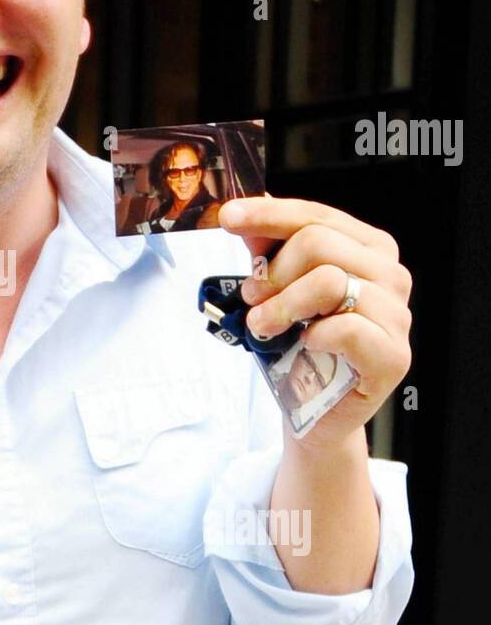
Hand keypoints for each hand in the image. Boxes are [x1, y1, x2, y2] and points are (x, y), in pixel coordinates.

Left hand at [219, 195, 412, 450]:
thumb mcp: (277, 290)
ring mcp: (397, 316)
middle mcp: (390, 276)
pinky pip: (347, 328)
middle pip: (319, 243)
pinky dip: (314, 334)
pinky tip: (305, 343)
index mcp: (368, 249)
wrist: (313, 410)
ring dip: (282, 305)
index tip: (228, 218)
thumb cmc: (298, 348)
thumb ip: (267, 251)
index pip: (317, 216)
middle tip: (252, 299)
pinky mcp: (393, 357)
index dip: (269, 215)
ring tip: (262, 325)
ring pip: (330, 281)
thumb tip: (243, 214)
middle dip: (272, 271)